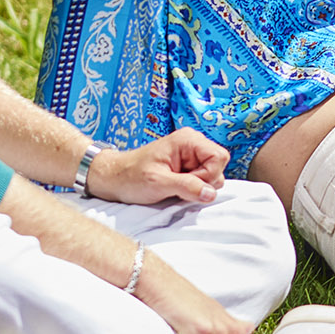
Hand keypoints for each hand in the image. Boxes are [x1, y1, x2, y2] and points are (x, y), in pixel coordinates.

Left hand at [90, 127, 225, 207]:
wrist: (114, 179)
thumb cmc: (130, 176)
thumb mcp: (157, 182)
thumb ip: (186, 186)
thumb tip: (211, 193)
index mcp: (188, 140)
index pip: (219, 157)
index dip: (208, 176)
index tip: (187, 183)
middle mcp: (193, 144)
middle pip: (219, 167)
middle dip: (203, 182)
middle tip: (178, 185)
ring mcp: (191, 157)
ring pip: (213, 177)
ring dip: (196, 187)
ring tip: (173, 186)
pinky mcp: (188, 168)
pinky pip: (202, 181)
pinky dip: (192, 189)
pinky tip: (175, 188)